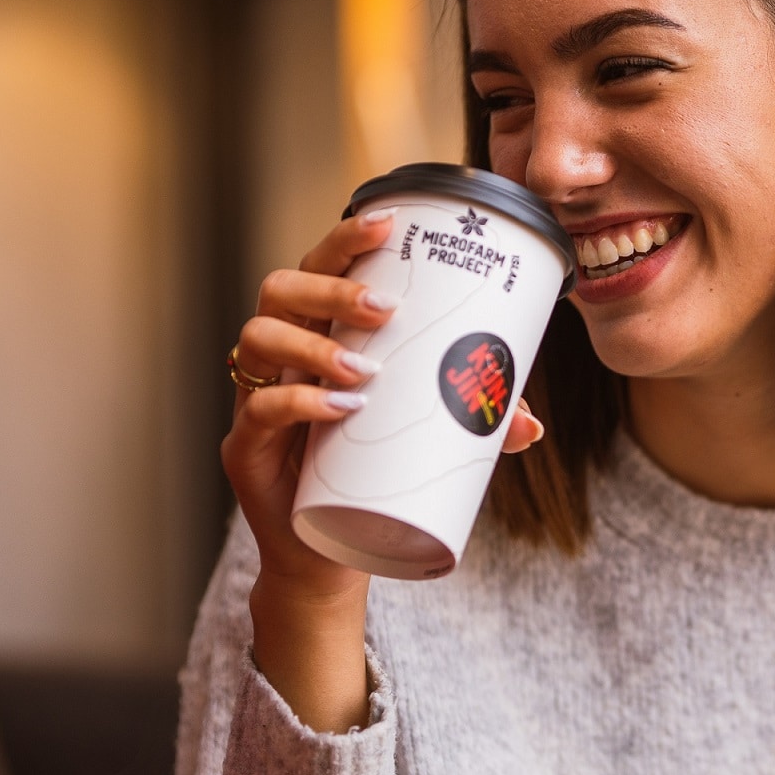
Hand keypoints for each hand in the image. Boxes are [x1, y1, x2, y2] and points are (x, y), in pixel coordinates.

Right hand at [221, 210, 542, 729]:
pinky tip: (338, 408)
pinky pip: (257, 409)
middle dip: (332, 288)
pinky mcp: (244, 447)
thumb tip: (530, 423)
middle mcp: (281, 357)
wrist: (333, 551)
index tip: (388, 224)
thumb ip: (473, 423)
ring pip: (258, 337)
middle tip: (386, 311)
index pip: (318, 268)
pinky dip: (298, 401)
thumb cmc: (374, 476)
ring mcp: (255, 398)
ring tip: (365, 370)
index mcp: (320, 336)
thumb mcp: (428, 439)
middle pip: (280, 289)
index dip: (344, 240)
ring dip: (315, 345)